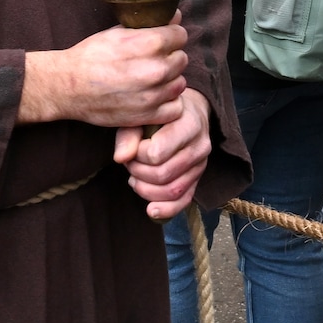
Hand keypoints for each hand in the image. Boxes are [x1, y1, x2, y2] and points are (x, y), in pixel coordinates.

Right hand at [19, 21, 187, 127]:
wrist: (68, 87)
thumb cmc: (90, 57)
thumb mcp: (117, 32)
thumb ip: (148, 26)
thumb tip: (176, 16)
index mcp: (149, 44)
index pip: (181, 34)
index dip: (171, 35)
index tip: (162, 40)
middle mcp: (155, 70)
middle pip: (181, 59)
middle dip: (170, 57)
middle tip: (152, 60)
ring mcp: (153, 95)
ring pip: (180, 83)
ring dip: (169, 81)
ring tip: (151, 79)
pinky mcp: (147, 115)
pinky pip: (175, 108)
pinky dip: (167, 103)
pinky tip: (153, 97)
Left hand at [115, 88, 210, 219]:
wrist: (188, 112)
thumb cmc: (160, 114)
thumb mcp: (143, 115)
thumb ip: (129, 135)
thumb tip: (120, 158)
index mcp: (188, 123)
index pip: (157, 152)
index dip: (137, 155)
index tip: (132, 148)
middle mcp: (200, 145)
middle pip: (163, 174)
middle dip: (138, 173)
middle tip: (130, 164)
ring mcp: (201, 164)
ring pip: (173, 190)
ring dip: (146, 190)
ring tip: (135, 179)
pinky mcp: (198, 178)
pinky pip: (184, 201)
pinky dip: (167, 210)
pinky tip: (151, 210)